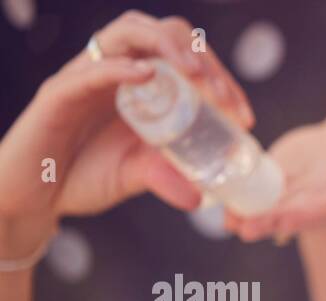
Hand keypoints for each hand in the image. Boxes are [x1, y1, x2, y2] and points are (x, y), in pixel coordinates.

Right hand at [0, 10, 252, 255]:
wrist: (35, 197)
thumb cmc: (83, 177)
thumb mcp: (136, 176)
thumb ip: (166, 177)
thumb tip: (200, 198)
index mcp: (140, 84)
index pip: (185, 59)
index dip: (220, 78)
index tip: (243, 116)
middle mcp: (116, 70)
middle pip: (161, 32)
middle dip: (200, 56)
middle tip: (223, 94)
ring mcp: (86, 76)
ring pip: (128, 32)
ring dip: (168, 46)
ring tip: (195, 73)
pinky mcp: (59, 93)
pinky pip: (91, 69)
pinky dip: (122, 67)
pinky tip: (148, 74)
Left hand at [227, 92, 325, 241]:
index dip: (308, 210)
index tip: (287, 217)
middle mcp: (323, 196)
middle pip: (295, 211)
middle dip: (271, 220)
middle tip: (245, 228)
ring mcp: (300, 193)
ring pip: (273, 207)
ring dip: (251, 217)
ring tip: (229, 223)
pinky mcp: (280, 182)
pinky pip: (259, 194)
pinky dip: (240, 201)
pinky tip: (220, 209)